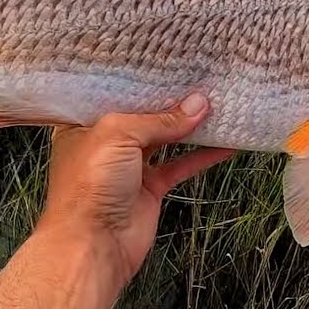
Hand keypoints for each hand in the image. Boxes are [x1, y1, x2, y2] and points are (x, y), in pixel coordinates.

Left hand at [33, 94, 233, 285]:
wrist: (93, 244)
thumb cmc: (87, 188)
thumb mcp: (118, 135)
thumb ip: (159, 119)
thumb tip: (196, 106)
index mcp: (84, 124)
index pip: (115, 94)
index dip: (141, 80)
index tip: (170, 64)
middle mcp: (106, 143)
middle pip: (144, 115)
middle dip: (170, 101)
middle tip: (200, 80)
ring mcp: (128, 167)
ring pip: (165, 139)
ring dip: (190, 126)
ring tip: (217, 106)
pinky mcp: (149, 188)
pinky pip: (180, 165)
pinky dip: (202, 155)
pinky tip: (224, 144)